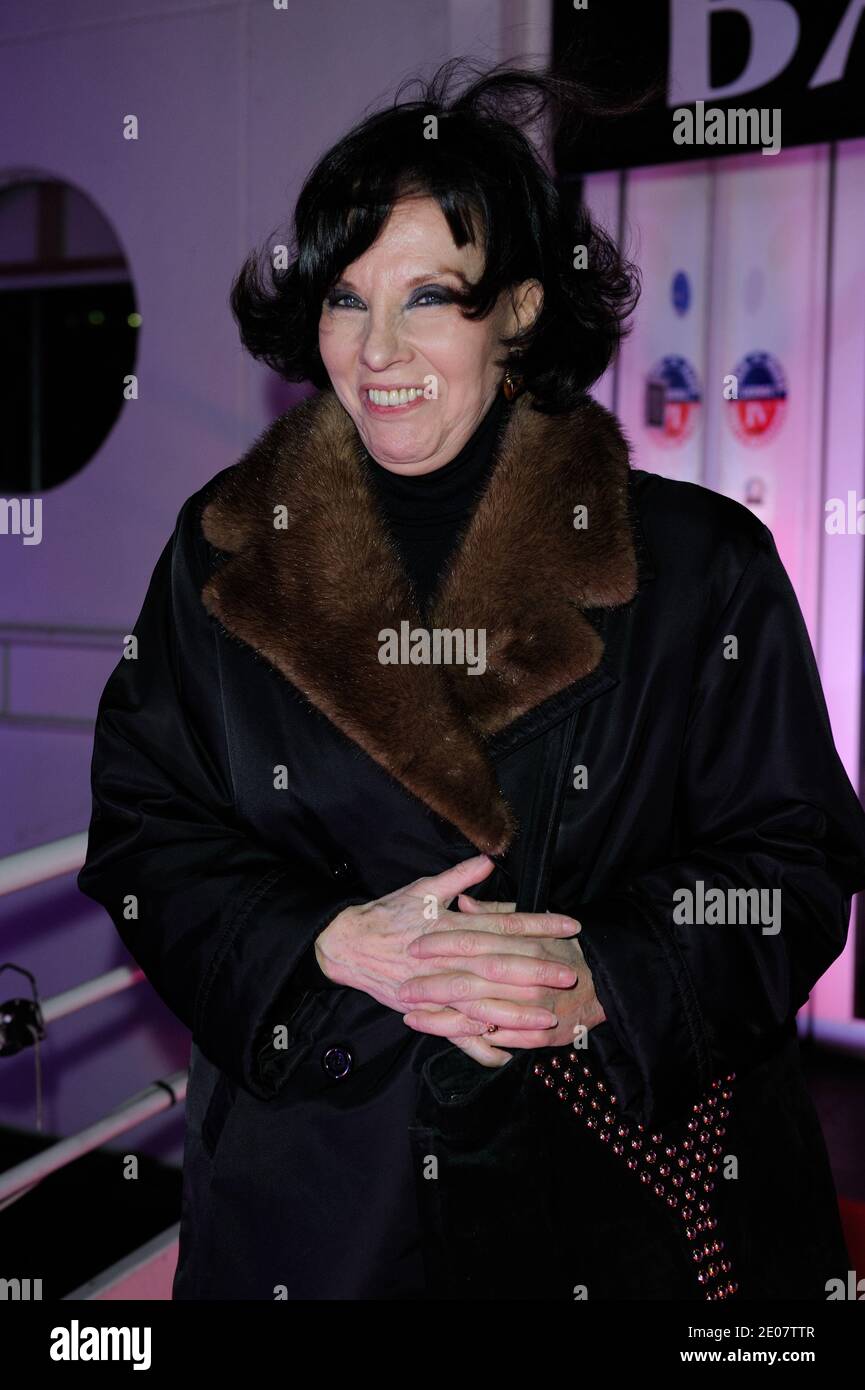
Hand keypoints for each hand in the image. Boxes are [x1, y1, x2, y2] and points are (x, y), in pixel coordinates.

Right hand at [313, 855, 580, 1064]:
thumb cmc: (388, 914)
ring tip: (546, 1019)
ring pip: (480, 1003)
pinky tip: (504, 1055)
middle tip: (569, 974)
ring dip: (514, 1013)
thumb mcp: (422, 889)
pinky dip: (477, 1045)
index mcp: (453, 926)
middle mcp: (448, 959)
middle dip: (535, 970)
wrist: (347, 946)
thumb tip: (488, 862)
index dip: (538, 924)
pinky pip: (454, 1033)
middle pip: (498, 965)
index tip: (569, 925)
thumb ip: (458, 878)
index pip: (504, 924)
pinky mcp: (425, 1011)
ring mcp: (436, 988)